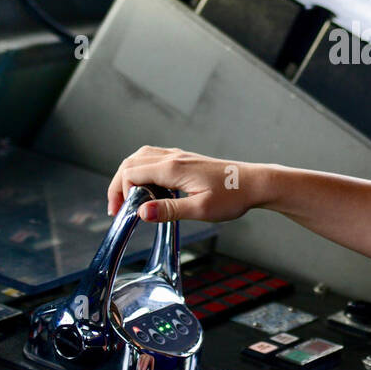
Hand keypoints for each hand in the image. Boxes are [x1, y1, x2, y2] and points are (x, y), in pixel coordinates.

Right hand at [106, 146, 265, 222]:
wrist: (254, 183)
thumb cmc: (232, 196)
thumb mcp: (200, 209)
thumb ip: (169, 211)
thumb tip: (141, 212)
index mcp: (173, 168)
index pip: (131, 173)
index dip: (121, 193)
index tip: (124, 214)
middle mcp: (173, 157)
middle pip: (130, 163)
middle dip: (118, 185)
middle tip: (116, 209)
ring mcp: (179, 156)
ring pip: (140, 158)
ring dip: (128, 176)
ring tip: (128, 200)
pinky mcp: (185, 160)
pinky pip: (153, 159)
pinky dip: (142, 172)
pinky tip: (148, 190)